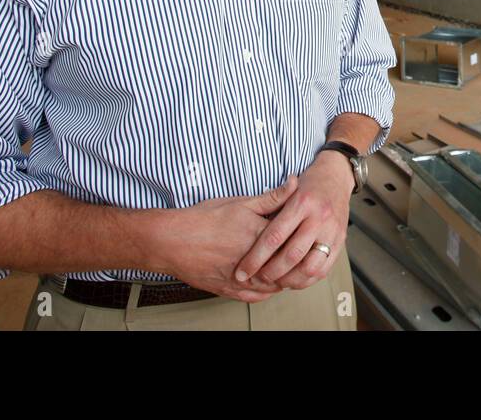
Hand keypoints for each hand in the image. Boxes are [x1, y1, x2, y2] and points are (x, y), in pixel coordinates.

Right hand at [151, 178, 299, 302]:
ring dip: (284, 278)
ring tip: (289, 268)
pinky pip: (256, 296)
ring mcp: (241, 279)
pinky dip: (267, 290)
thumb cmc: (203, 220)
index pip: (294, 241)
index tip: (309, 235)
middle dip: (297, 261)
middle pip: (287, 266)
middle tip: (305, 254)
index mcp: (260, 236)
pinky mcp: (229, 290)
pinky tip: (270, 282)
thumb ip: (272, 197)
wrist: (171, 241)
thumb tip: (294, 183)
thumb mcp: (241, 203)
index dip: (303, 239)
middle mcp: (253, 260)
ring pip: (274, 285)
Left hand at [232, 151, 354, 290]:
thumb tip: (247, 233)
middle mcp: (319, 218)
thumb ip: (269, 209)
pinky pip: (323, 269)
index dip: (256, 258)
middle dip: (270, 273)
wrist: (336, 176)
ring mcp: (332, 231)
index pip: (274, 236)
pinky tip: (293, 279)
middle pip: (292, 255)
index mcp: (302, 202)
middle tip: (256, 279)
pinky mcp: (340, 241)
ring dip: (289, 279)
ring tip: (275, 281)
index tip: (242, 271)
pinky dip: (306, 279)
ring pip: (310, 266)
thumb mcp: (287, 190)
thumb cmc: (308, 184)